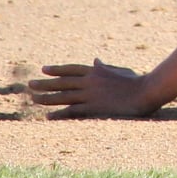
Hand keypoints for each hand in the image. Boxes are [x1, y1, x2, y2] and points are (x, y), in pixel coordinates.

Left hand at [27, 59, 158, 118]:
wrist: (145, 91)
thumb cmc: (137, 81)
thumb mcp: (120, 70)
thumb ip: (105, 67)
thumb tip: (96, 61)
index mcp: (97, 71)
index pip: (71, 69)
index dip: (57, 69)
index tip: (44, 69)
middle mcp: (90, 81)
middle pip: (63, 82)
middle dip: (45, 83)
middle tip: (30, 84)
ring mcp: (91, 94)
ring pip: (63, 96)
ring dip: (47, 98)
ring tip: (33, 99)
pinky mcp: (94, 107)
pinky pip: (72, 110)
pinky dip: (59, 113)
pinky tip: (48, 117)